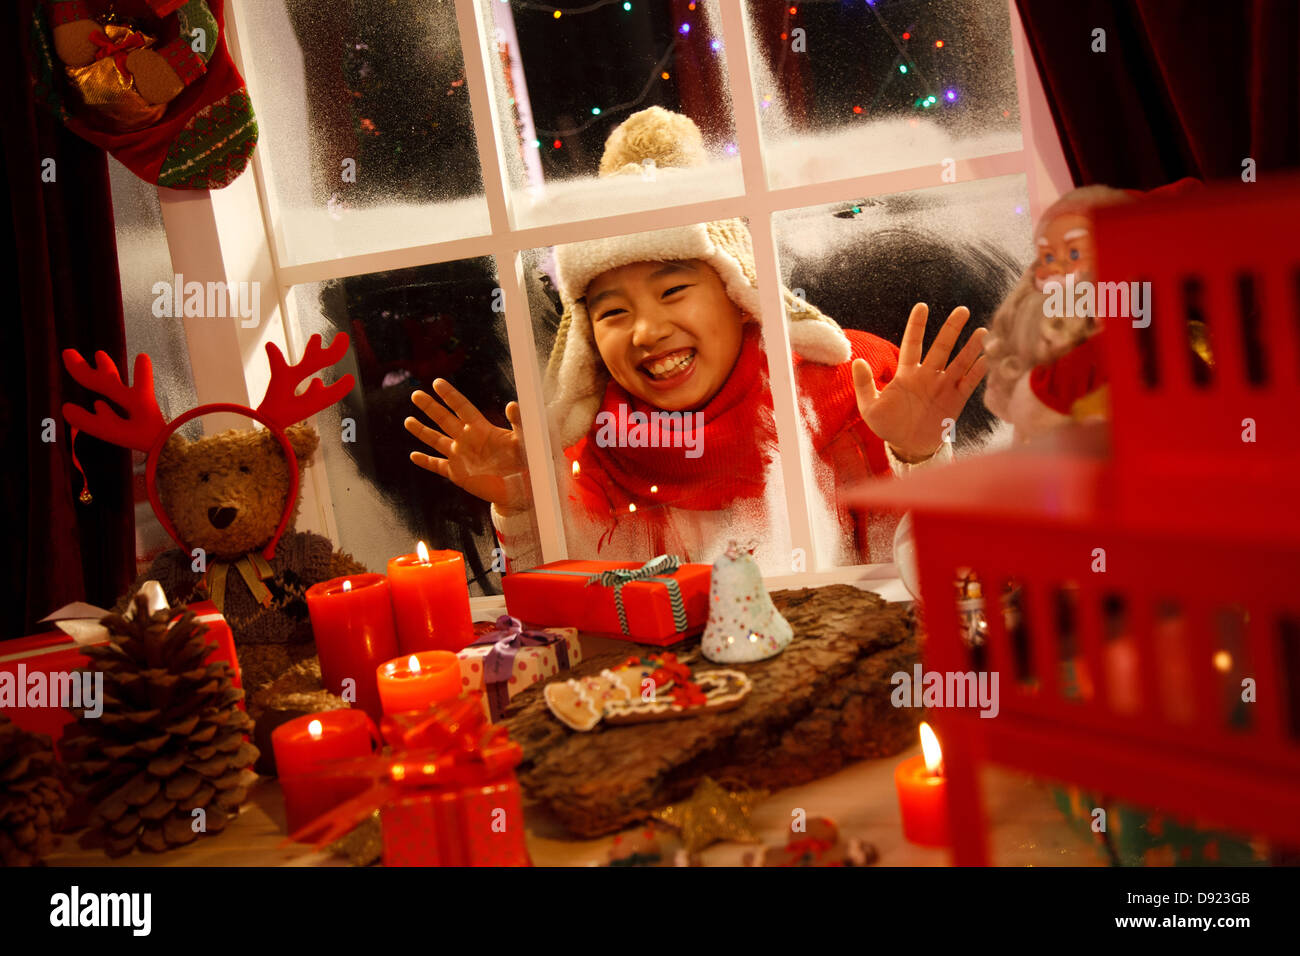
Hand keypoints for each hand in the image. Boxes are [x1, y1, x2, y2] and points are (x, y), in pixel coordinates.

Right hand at [404, 380, 529, 513]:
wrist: (523, 488)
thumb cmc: (526, 461)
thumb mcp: (524, 441)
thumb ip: (518, 423)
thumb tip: (512, 404)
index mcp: (482, 429)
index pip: (462, 408)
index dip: (450, 395)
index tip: (437, 382)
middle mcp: (468, 439)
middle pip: (445, 420)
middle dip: (430, 407)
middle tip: (416, 394)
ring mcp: (461, 456)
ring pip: (437, 441)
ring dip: (422, 431)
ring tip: (408, 420)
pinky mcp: (458, 474)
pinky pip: (438, 466)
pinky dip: (426, 461)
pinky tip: (413, 455)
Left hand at [853, 303, 987, 461]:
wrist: (908, 448)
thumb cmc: (888, 426)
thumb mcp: (870, 407)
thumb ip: (864, 384)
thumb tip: (857, 361)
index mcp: (907, 373)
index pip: (912, 344)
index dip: (917, 326)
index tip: (922, 306)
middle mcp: (928, 375)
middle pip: (942, 347)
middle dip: (952, 329)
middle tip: (962, 310)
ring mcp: (943, 386)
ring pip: (959, 361)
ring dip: (971, 347)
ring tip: (982, 331)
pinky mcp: (956, 400)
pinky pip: (969, 382)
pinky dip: (978, 371)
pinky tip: (987, 359)